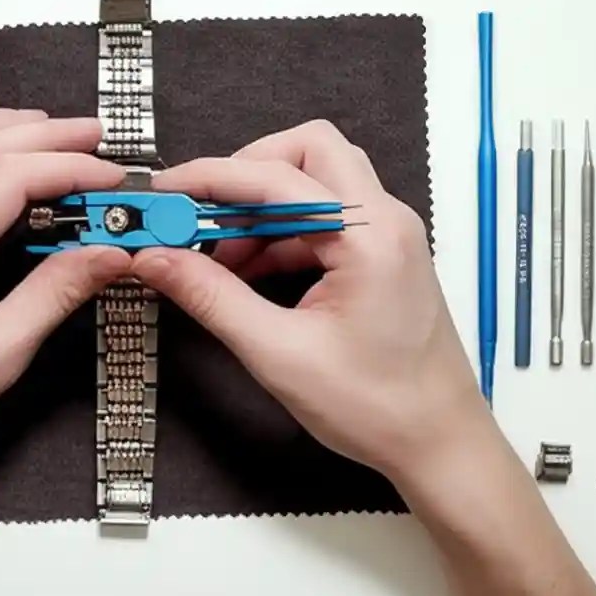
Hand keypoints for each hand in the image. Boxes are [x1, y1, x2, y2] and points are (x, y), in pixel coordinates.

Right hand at [129, 120, 489, 481]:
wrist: (440, 445)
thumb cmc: (377, 408)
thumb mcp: (278, 353)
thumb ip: (212, 298)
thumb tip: (156, 258)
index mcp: (369, 235)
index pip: (275, 176)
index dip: (208, 178)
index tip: (162, 193)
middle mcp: (385, 219)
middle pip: (306, 150)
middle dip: (244, 172)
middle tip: (198, 213)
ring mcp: (387, 235)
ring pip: (315, 180)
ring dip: (260, 206)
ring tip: (214, 256)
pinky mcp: (381, 255)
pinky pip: (323, 218)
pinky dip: (278, 232)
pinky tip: (245, 274)